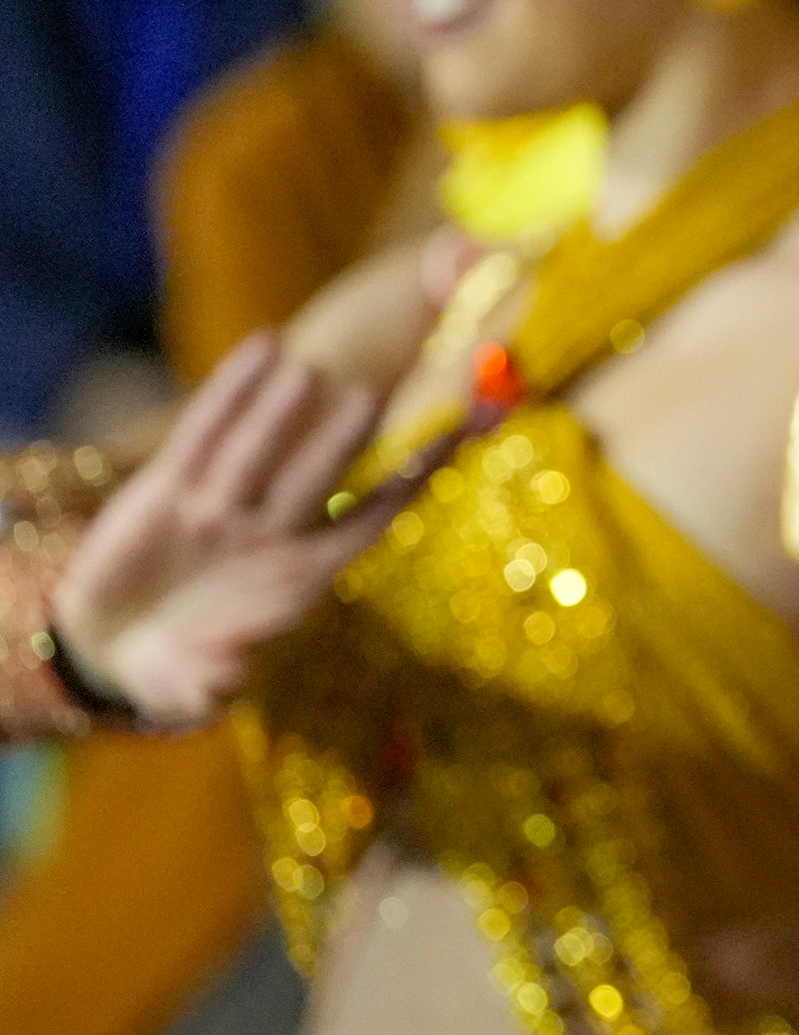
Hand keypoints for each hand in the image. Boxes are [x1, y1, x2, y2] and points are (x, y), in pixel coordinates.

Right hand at [50, 332, 387, 726]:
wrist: (109, 650)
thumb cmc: (173, 671)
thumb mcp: (189, 688)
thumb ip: (211, 683)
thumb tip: (227, 678)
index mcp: (299, 574)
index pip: (367, 521)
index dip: (407, 485)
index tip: (452, 445)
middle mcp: (270, 530)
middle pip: (314, 476)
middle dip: (338, 441)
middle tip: (367, 396)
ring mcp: (221, 505)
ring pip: (262, 447)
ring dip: (284, 408)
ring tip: (308, 365)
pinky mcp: (168, 487)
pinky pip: (205, 432)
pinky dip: (230, 392)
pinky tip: (260, 346)